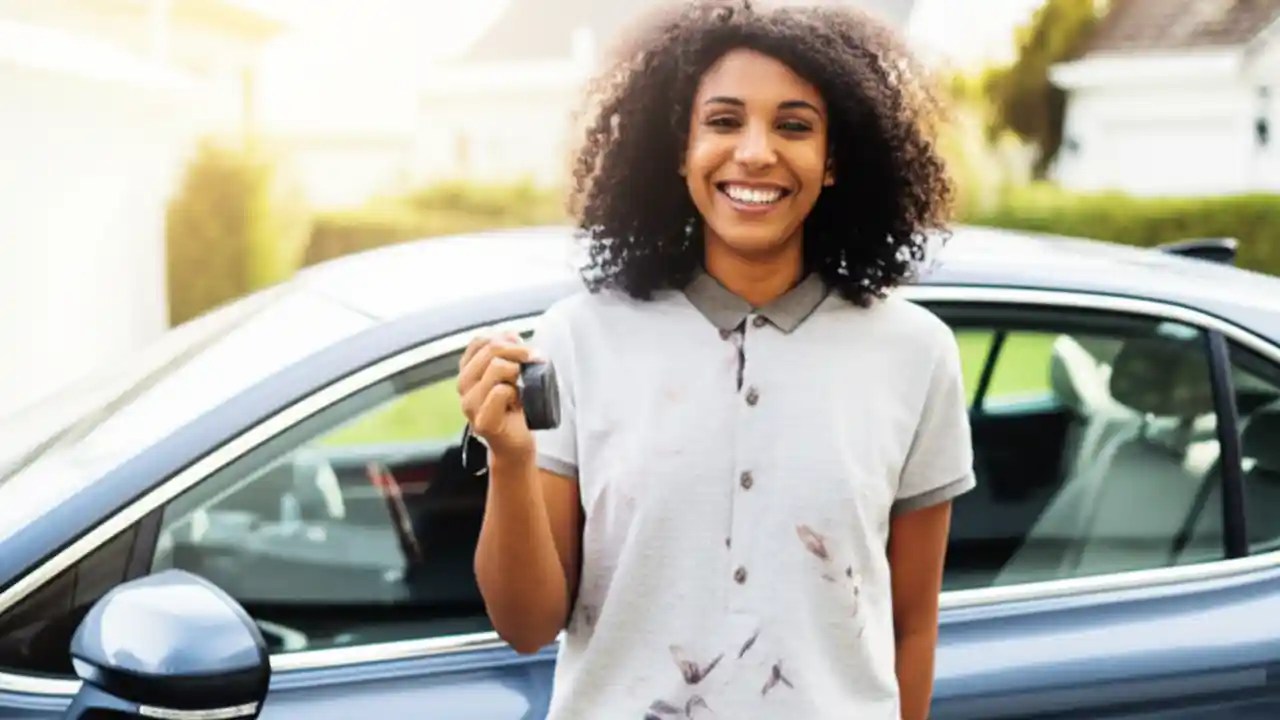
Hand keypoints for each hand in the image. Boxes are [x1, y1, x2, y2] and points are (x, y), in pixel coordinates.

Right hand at [457, 331, 539, 458]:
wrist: (516, 443)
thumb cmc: (515, 408)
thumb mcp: (510, 374)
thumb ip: (507, 353)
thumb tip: (512, 335)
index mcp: (467, 371)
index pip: (479, 341)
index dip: (505, 338)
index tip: (525, 347)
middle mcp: (463, 385)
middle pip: (491, 349)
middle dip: (519, 351)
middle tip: (536, 360)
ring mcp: (469, 404)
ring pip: (496, 367)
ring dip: (517, 372)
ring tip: (521, 386)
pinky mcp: (482, 420)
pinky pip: (501, 391)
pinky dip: (516, 393)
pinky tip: (518, 403)